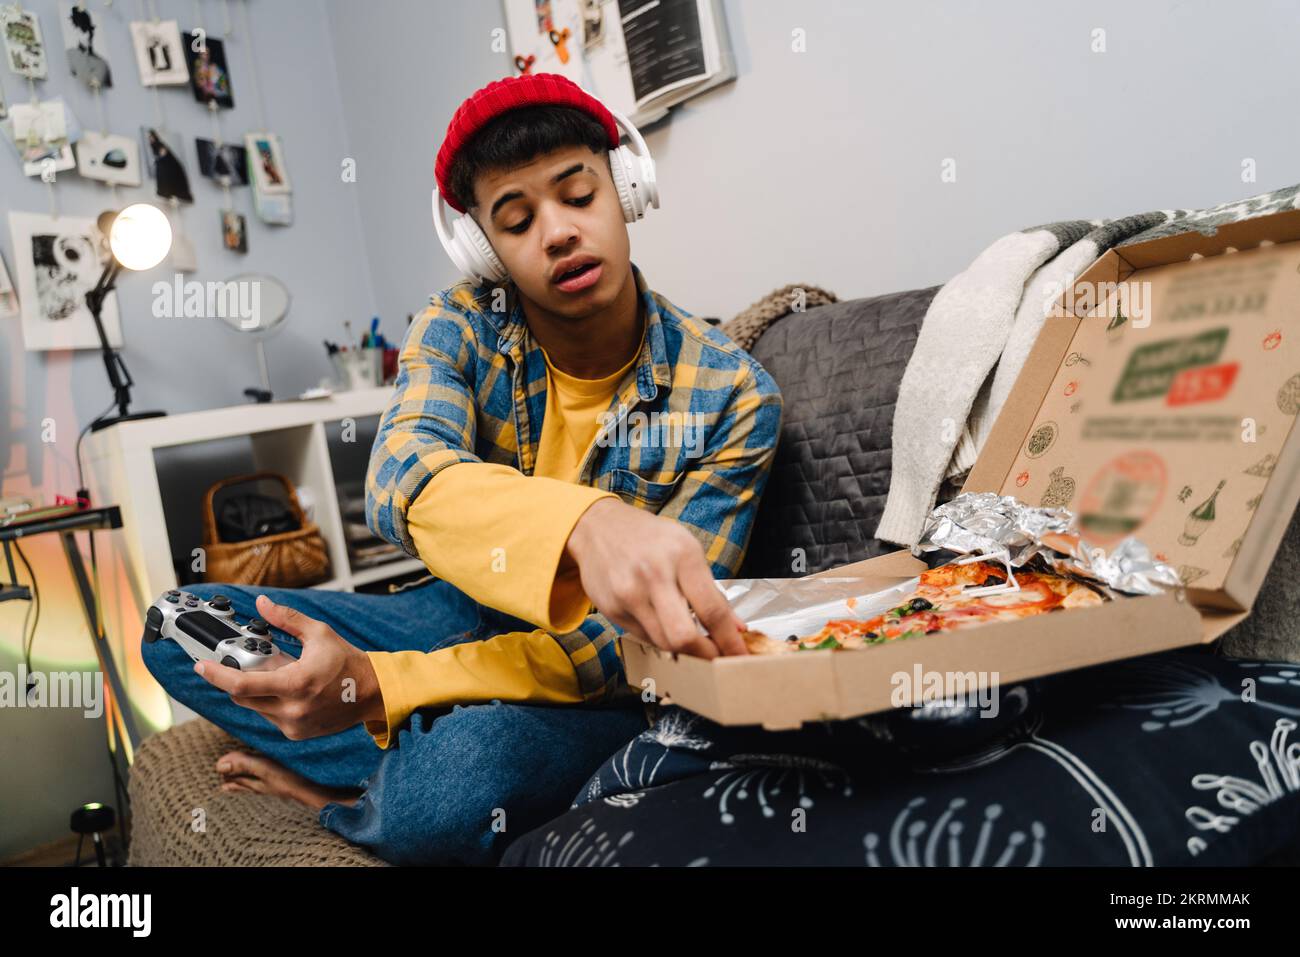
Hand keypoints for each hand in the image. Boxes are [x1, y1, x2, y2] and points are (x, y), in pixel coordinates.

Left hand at [193, 595, 384, 739]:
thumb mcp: (319, 634)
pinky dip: (272, 703)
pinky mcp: (296, 733)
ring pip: (255, 708)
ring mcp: (293, 725)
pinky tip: (292, 691)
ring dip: (258, 692)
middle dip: (239, 679)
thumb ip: (287, 619)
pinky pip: (270, 717)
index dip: (217, 675)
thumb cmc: (348, 662)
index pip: (242, 684)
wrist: (373, 693)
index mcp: (295, 684)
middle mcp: (291, 710)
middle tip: (252, 663)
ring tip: (283, 676)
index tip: (202, 666)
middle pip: (242, 697)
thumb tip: (263, 604)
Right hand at [565, 498, 747, 658]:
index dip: (730, 641)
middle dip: (706, 657)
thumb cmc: (651, 539)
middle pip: (684, 637)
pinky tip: (665, 627)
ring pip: (664, 643)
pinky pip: (644, 637)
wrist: (598, 527)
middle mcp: (654, 575)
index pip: (712, 610)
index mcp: (682, 555)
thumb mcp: (687, 550)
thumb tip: (736, 627)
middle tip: (718, 661)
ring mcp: (629, 594)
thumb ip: (711, 590)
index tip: (740, 657)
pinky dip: (661, 639)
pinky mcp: (611, 610)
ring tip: (694, 644)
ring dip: (684, 651)